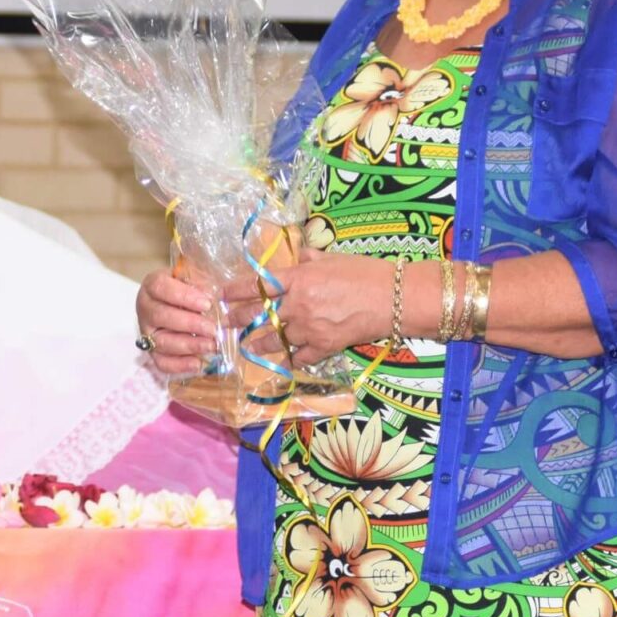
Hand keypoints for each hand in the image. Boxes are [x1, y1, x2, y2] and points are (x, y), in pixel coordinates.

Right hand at [135, 268, 218, 376]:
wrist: (178, 302)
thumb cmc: (188, 287)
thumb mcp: (194, 276)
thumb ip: (202, 281)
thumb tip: (213, 294)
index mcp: (152, 285)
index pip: (160, 287)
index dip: (183, 296)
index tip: (207, 303)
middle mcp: (145, 308)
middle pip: (160, 316)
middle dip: (190, 324)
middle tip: (212, 329)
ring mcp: (147, 331)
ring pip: (161, 341)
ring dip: (188, 345)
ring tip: (211, 346)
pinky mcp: (153, 351)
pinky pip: (161, 362)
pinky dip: (179, 365)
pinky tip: (198, 363)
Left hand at [241, 247, 396, 366]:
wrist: (394, 298)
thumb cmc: (366, 273)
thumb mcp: (333, 258)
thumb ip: (310, 259)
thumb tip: (299, 255)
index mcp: (298, 278)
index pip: (257, 284)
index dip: (235, 290)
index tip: (222, 294)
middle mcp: (298, 304)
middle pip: (258, 314)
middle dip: (239, 320)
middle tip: (228, 323)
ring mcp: (309, 328)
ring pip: (274, 339)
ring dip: (258, 343)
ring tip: (249, 345)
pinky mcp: (323, 346)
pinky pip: (298, 357)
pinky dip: (289, 359)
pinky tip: (282, 361)